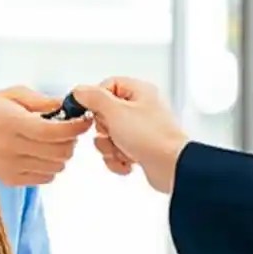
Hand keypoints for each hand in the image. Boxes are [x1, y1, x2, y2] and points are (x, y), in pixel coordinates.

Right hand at [0, 86, 91, 186]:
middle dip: (72, 141)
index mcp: (12, 123)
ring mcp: (11, 167)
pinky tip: (41, 153)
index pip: (52, 132)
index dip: (74, 128)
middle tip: (69, 131)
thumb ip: (42, 100)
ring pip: (56, 167)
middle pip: (59, 152)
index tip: (85, 120)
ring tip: (53, 142)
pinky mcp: (12, 180)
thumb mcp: (14, 95)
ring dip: (62, 154)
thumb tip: (68, 106)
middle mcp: (10, 148)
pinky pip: (47, 177)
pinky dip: (51, 166)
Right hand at [71, 78, 188, 193]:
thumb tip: (79, 90)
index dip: (96, 100)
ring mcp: (141, 129)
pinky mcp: (141, 149)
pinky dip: (118, 159)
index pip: (107, 85)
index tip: (92, 112)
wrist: (172, 168)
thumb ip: (94, 98)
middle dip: (103, 130)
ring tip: (122, 151)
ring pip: (109, 135)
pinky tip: (128, 163)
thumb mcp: (116, 111)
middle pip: (105, 113)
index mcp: (140, 91)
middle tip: (113, 133)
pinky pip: (117, 151)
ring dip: (109, 147)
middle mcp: (141, 108)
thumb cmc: (152, 137)